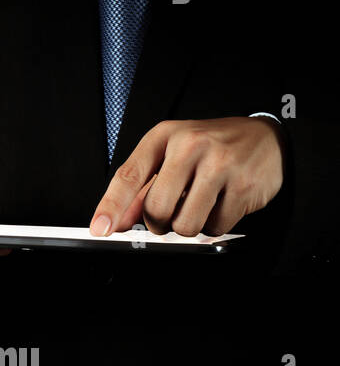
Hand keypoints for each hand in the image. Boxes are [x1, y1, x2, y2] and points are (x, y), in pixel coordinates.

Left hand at [90, 117, 284, 237]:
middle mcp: (190, 146)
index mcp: (164, 136)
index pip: (128, 176)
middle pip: (157, 209)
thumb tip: (116, 221)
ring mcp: (220, 165)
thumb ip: (142, 189)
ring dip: (187, 226)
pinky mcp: (244, 186)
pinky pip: (216, 227)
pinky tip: (220, 204)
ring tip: (197, 206)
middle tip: (168, 215)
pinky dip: (214, 225)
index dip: (110, 206)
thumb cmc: (210, 147)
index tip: (99, 229)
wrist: (266, 138)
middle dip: (158, 223)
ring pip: (186, 224)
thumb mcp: (171, 156)